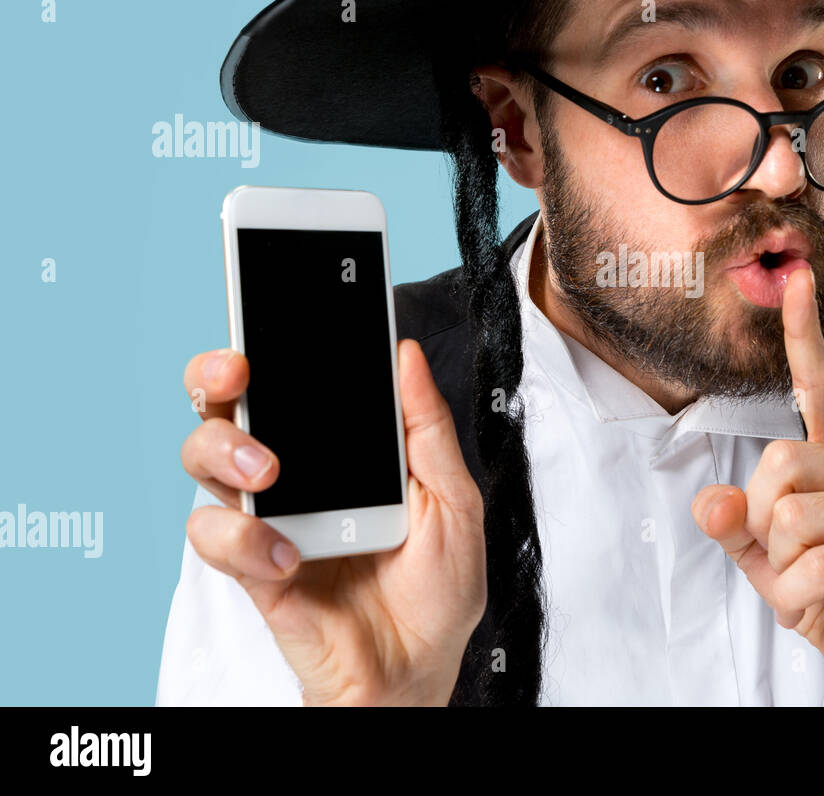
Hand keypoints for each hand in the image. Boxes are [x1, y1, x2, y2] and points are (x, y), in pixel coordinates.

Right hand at [179, 339, 486, 705]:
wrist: (418, 671)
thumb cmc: (436, 590)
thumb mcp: (454, 501)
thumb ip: (427, 430)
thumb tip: (406, 356)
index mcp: (342, 450)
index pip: (293, 384)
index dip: (271, 346)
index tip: (277, 320)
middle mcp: (295, 474)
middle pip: (227, 406)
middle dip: (215, 376)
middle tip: (239, 374)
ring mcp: (268, 517)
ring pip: (203, 458)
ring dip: (225, 450)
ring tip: (269, 470)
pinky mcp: (250, 566)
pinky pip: (214, 536)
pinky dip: (245, 540)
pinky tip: (289, 556)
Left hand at [691, 267, 823, 704]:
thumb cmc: (822, 587)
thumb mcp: (762, 552)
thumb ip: (733, 521)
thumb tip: (710, 501)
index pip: (819, 383)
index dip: (803, 333)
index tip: (797, 278)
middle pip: (777, 461)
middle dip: (758, 519)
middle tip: (780, 556)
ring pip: (791, 517)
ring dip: (779, 567)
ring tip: (807, 582)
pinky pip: (815, 565)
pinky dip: (797, 595)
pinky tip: (820, 602)